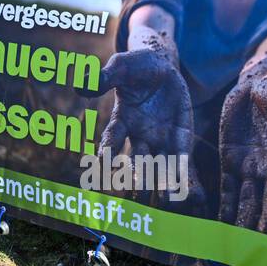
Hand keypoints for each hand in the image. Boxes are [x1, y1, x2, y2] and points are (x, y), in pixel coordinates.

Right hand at [96, 41, 203, 207]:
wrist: (163, 66)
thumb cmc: (137, 65)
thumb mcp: (122, 65)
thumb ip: (106, 76)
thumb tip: (82, 85)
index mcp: (122, 119)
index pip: (112, 138)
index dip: (106, 151)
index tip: (101, 164)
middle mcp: (139, 133)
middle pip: (137, 158)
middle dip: (138, 175)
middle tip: (138, 193)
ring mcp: (160, 137)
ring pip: (159, 164)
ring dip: (161, 181)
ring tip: (165, 200)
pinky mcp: (180, 137)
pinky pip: (181, 158)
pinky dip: (181, 174)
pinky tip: (184, 190)